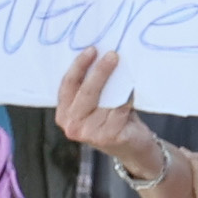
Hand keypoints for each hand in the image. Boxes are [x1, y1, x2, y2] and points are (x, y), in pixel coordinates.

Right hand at [49, 49, 154, 167]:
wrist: (133, 147)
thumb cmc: (114, 120)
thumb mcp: (96, 105)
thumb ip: (91, 88)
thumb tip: (100, 57)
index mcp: (64, 115)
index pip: (68, 85)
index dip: (79, 66)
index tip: (92, 50)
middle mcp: (73, 126)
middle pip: (86, 91)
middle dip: (100, 71)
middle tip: (113, 55)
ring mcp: (90, 134)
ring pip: (106, 100)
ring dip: (119, 86)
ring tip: (126, 75)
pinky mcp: (109, 137)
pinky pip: (120, 109)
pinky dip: (128, 100)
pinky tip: (132, 96)